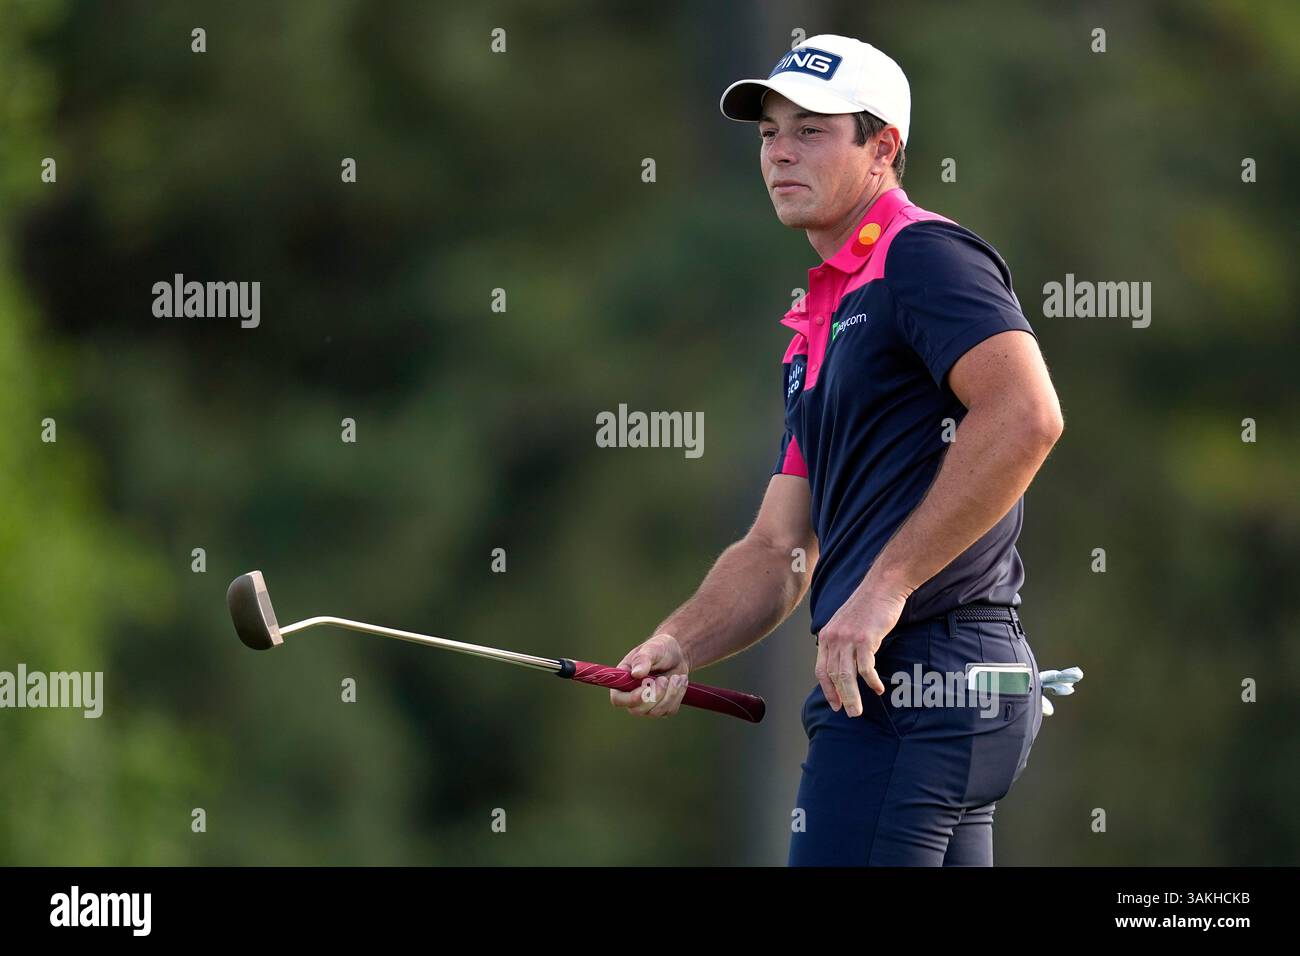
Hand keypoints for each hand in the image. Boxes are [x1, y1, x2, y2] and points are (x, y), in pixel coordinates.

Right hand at [609, 633, 689, 717]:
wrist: (675, 655)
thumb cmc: (659, 649)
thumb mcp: (651, 649)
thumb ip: (643, 659)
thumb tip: (636, 673)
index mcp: (622, 681)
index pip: (618, 699)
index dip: (631, 698)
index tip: (646, 687)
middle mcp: (631, 696)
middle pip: (637, 710)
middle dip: (655, 695)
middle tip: (664, 678)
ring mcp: (646, 705)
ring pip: (656, 712)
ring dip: (670, 693)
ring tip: (676, 677)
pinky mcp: (661, 708)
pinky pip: (669, 710)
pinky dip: (678, 695)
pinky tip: (680, 681)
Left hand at [814, 581, 909, 717]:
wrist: (883, 586)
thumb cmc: (869, 605)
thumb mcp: (846, 623)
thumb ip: (842, 642)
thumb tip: (845, 665)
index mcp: (827, 636)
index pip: (822, 669)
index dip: (827, 689)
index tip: (834, 704)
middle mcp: (833, 638)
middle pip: (834, 676)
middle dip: (841, 697)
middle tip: (849, 713)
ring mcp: (848, 639)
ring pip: (846, 676)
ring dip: (853, 696)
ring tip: (858, 710)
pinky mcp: (865, 639)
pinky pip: (865, 668)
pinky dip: (871, 681)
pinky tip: (878, 690)